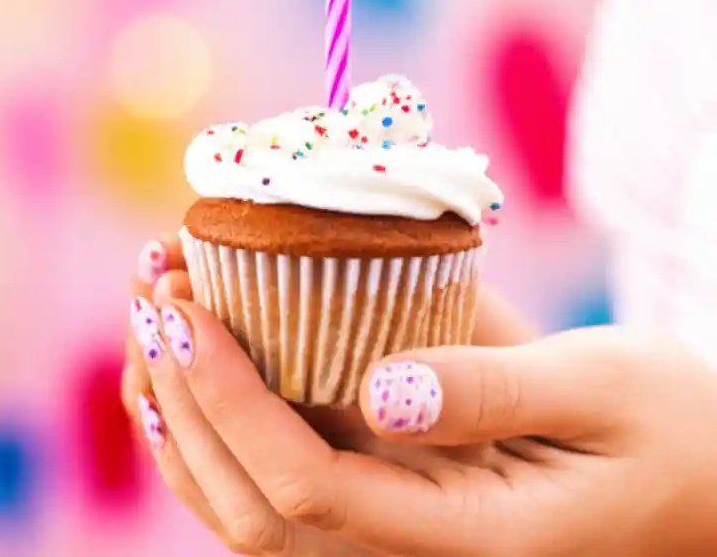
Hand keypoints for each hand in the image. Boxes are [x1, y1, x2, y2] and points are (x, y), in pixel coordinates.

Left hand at [123, 236, 716, 555]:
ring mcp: (389, 537)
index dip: (227, 399)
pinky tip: (185, 353)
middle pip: (247, 508)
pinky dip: (213, 423)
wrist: (701, 480)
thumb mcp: (605, 390)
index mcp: (463, 538)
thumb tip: (378, 384)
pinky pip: (271, 486)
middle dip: (180, 396)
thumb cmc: (671, 430)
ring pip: (242, 507)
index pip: (304, 487)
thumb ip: (493, 388)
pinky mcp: (384, 505)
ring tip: (151, 305)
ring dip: (178, 410)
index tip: (184, 305)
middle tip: (150, 284)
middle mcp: (407, 555)